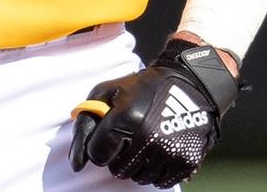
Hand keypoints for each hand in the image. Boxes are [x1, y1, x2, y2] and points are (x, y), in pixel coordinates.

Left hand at [69, 39, 240, 186]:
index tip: (111, 135)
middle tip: (130, 137)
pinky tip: (161, 151)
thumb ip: (85, 125)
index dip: (100, 145)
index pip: (97, 154)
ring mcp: (168, 151)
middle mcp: (148, 137)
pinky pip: (160, 182)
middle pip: (118, 170)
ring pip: (138, 177)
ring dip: (138, 164)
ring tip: (147, 142)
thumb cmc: (142, 88)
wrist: (190, 84)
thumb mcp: (106, 92)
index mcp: (126, 118)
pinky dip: (157, 171)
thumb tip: (76, 164)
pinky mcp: (186, 160)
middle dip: (119, 156)